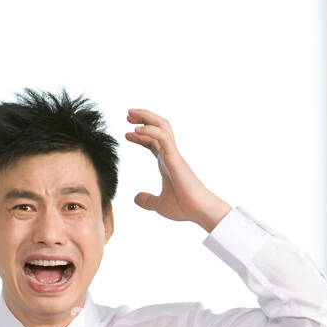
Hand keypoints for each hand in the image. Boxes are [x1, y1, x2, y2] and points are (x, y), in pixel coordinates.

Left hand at [125, 108, 230, 231]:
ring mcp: (173, 154)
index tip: (127, 133)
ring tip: (130, 114)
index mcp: (167, 162)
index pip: (153, 141)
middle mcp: (170, 154)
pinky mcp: (175, 158)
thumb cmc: (184, 207)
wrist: (199, 211)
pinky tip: (136, 130)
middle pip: (158, 127)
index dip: (141, 135)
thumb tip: (135, 198)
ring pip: (162, 126)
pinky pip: (162, 137)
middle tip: (128, 114)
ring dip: (146, 117)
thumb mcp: (160, 205)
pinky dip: (149, 130)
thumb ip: (148, 200)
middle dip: (143, 118)